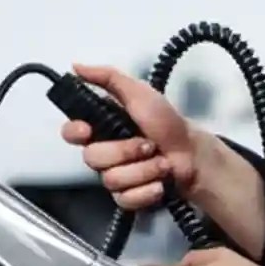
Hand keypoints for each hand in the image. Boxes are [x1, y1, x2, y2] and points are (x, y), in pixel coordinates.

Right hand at [60, 63, 202, 209]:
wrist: (193, 153)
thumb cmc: (167, 122)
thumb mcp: (139, 92)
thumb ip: (108, 77)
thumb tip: (76, 66)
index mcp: (103, 126)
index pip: (71, 132)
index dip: (74, 132)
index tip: (87, 130)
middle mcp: (105, 151)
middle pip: (92, 158)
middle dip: (125, 150)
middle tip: (148, 144)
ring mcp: (115, 176)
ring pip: (111, 180)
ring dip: (142, 170)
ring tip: (161, 161)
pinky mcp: (128, 197)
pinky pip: (124, 199)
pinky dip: (146, 190)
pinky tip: (159, 182)